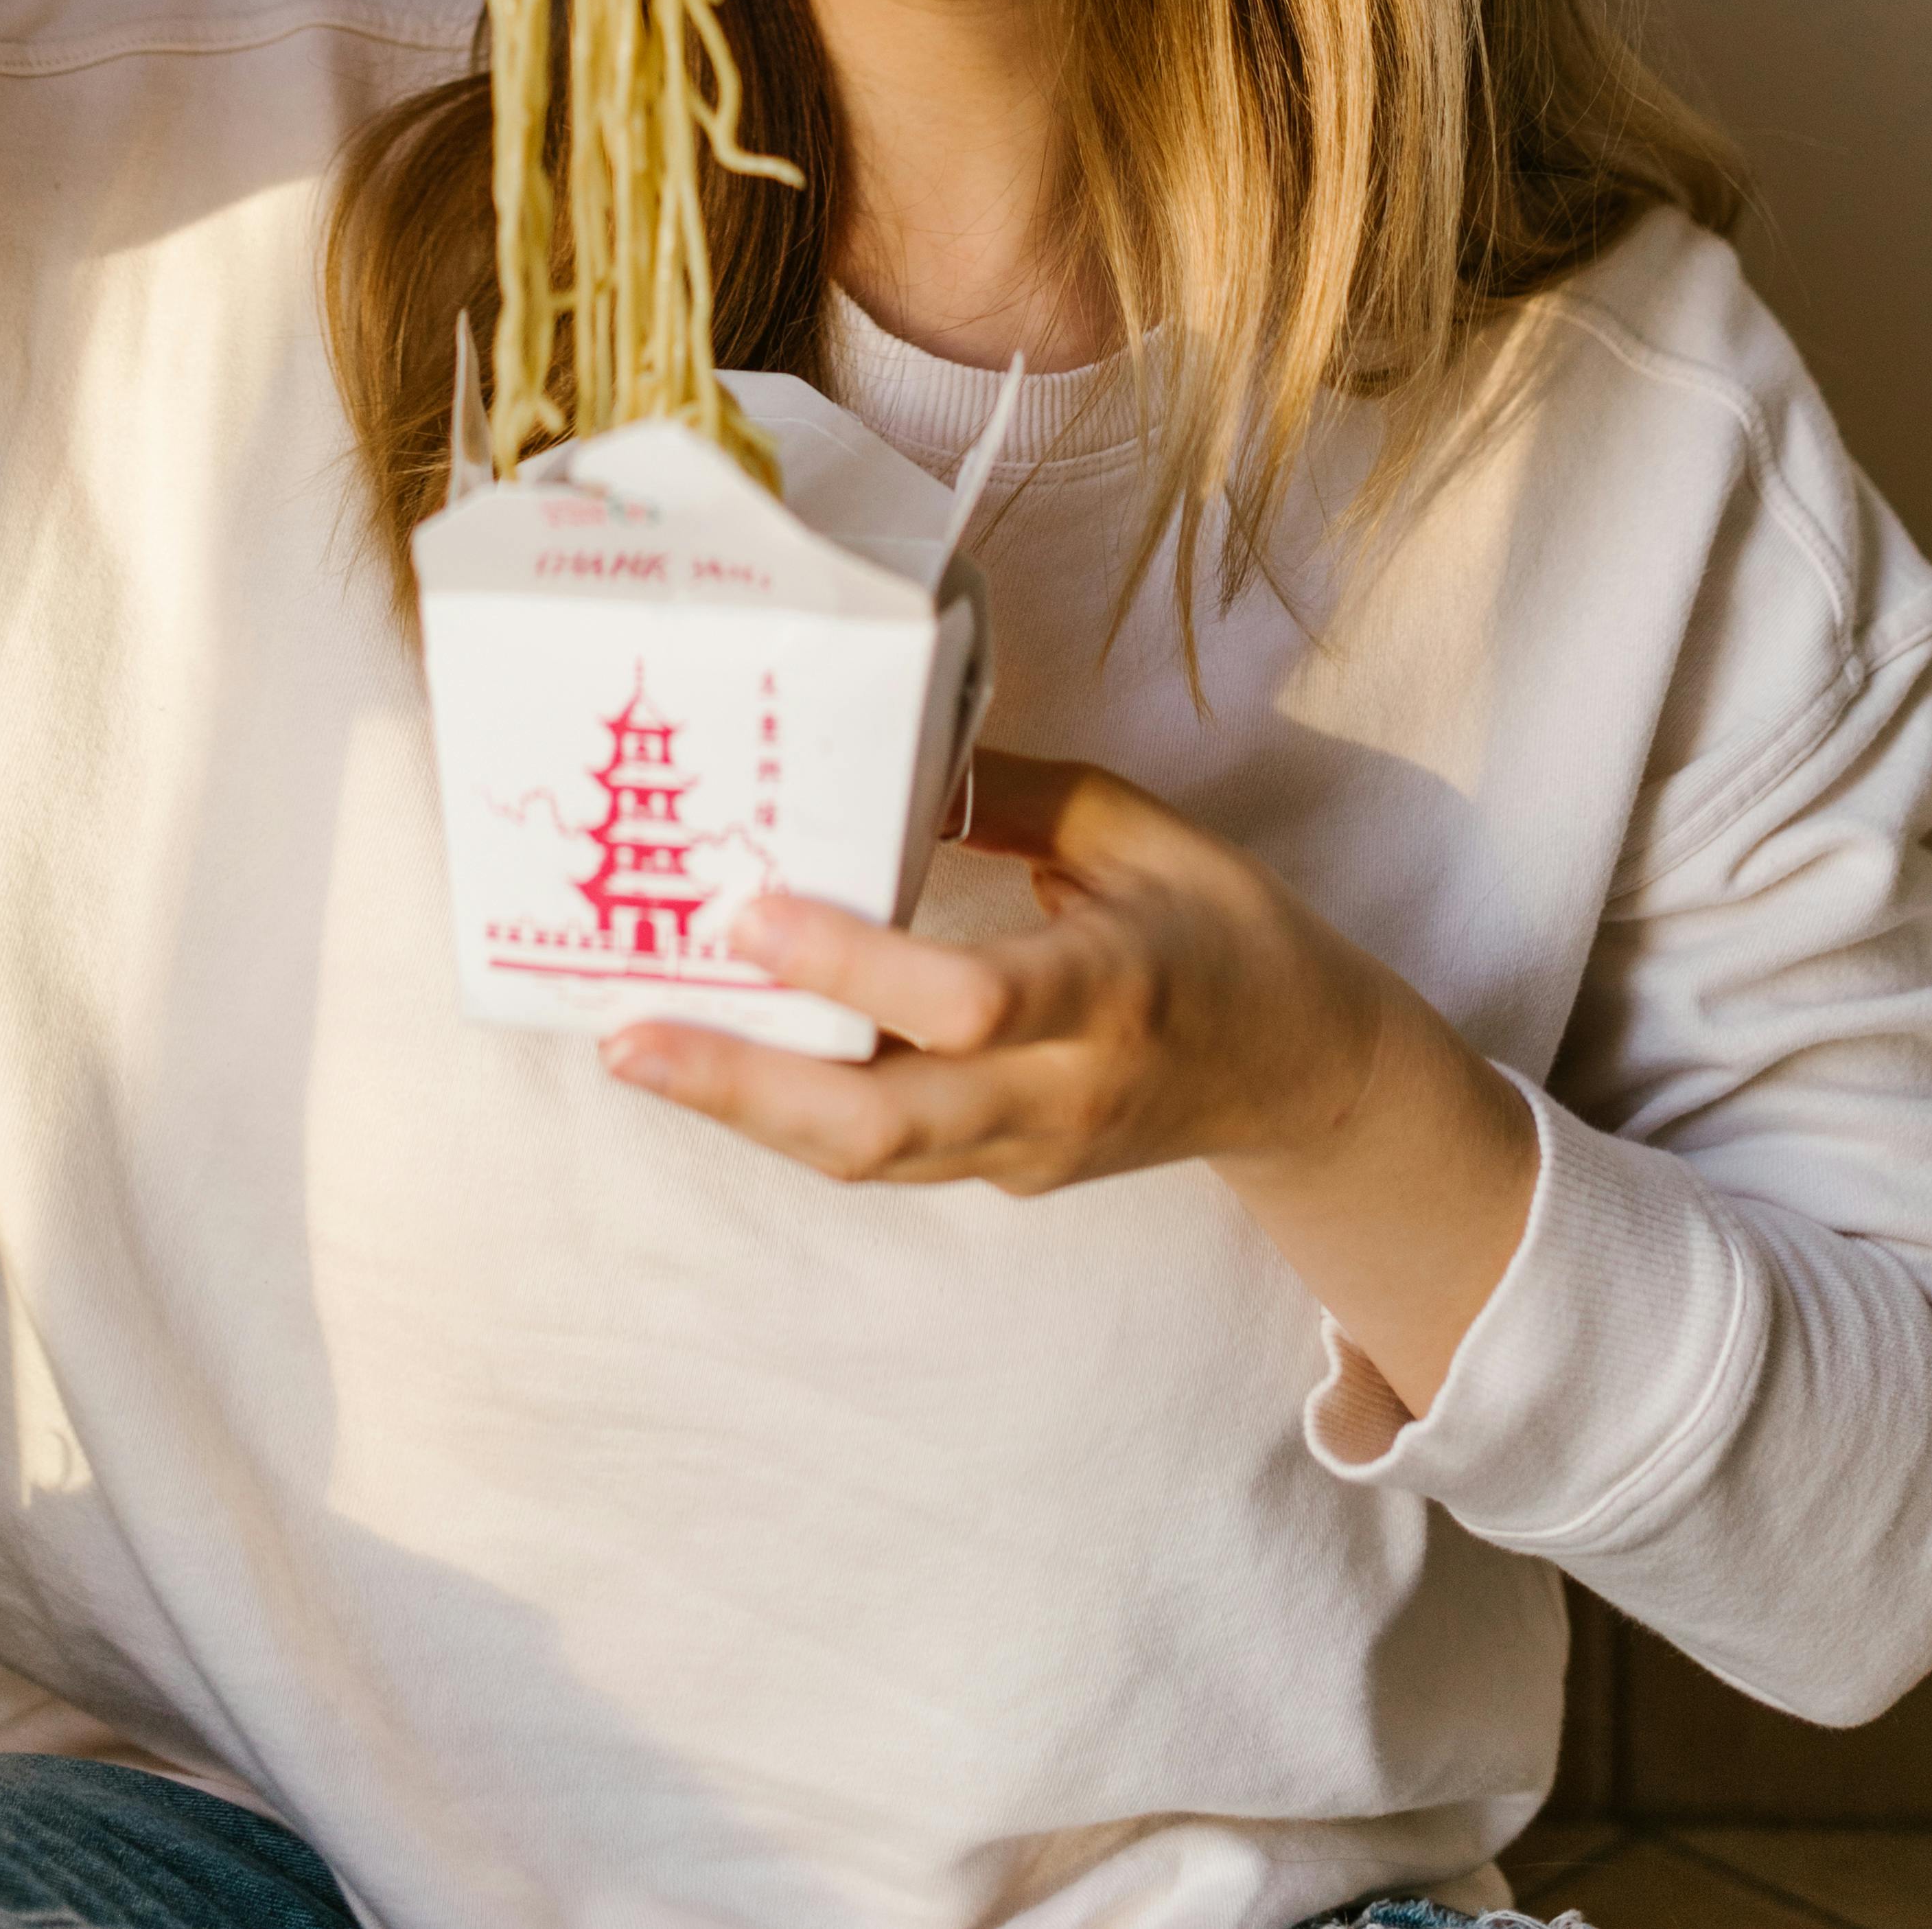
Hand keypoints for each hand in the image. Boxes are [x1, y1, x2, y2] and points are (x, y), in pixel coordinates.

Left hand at [602, 749, 1537, 1415]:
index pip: (966, 1001)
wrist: (1306, 1077)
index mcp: (1114, 989)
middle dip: (742, 1085)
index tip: (749, 909)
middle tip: (625, 1034)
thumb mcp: (1139, 830)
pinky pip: (886, 1152)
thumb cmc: (1223, 925)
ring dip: (743, 1109)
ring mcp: (1030, 1151)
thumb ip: (1015, 794)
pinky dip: (794, 1114)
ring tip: (635, 1048)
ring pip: (868, 1157)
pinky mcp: (1005, 1176)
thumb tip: (893, 755)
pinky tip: (717, 1063)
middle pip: (882, 1123)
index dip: (851, 966)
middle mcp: (1063, 1091)